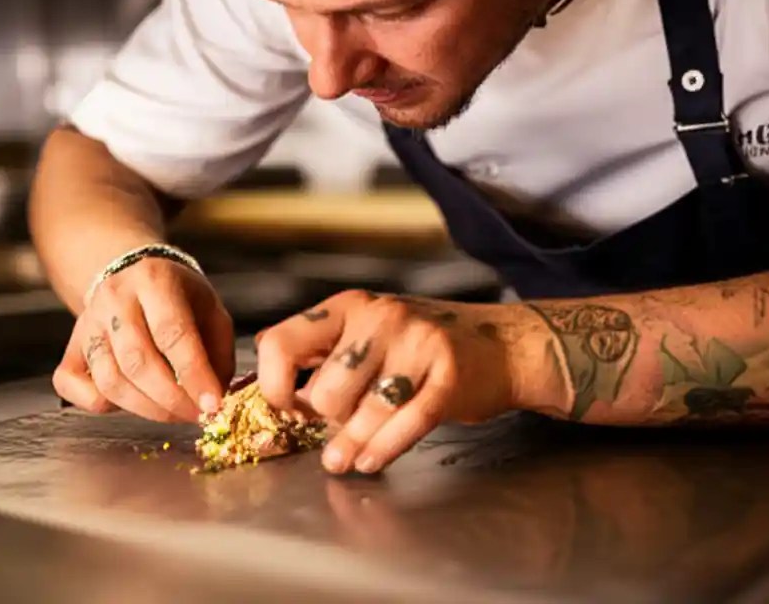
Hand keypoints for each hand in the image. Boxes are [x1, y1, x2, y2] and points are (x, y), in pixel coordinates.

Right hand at [53, 257, 234, 421]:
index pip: (172, 333)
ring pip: (110, 380)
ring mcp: (86, 324)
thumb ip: (218, 353)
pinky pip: (76, 389)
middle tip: (195, 415)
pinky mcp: (69, 350)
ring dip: (147, 409)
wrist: (131, 278)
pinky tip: (133, 402)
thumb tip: (216, 398)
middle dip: (171, 399)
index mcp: (153, 280)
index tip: (213, 405)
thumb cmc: (177, 299)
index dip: (194, 374)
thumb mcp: (210, 310)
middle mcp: (114, 299)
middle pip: (137, 361)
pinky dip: (104, 406)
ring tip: (174, 413)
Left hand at [255, 290, 514, 473]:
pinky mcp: (450, 376)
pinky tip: (370, 462)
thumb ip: (319, 354)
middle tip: (336, 425)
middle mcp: (381, 317)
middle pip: (327, 391)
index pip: (282, 342)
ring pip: (364, 412)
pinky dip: (383, 449)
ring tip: (344, 459)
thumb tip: (267, 386)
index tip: (287, 407)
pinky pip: (406, 424)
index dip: (274, 385)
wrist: (500, 346)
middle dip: (326, 420)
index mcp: (349, 306)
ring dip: (350, 445)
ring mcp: (418, 344)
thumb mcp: (365, 334)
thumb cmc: (421, 348)